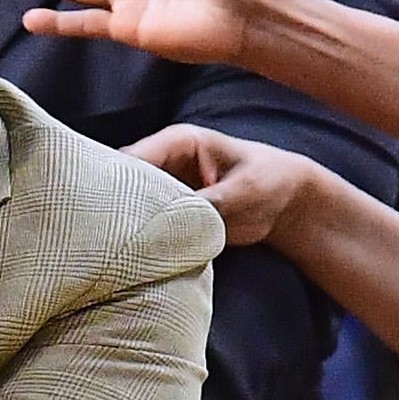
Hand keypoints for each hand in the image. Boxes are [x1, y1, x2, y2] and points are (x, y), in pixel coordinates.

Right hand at [129, 123, 319, 246]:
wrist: (287, 202)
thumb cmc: (270, 182)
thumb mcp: (244, 192)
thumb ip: (208, 204)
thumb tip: (171, 222)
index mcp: (179, 142)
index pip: (133, 158)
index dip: (118, 182)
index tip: (112, 212)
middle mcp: (164, 161)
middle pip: (124, 182)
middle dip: (117, 207)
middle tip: (110, 237)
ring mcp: (164, 188)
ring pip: (131, 206)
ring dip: (128, 226)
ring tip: (120, 250)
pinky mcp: (169, 212)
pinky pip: (146, 224)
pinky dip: (143, 240)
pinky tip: (136, 257)